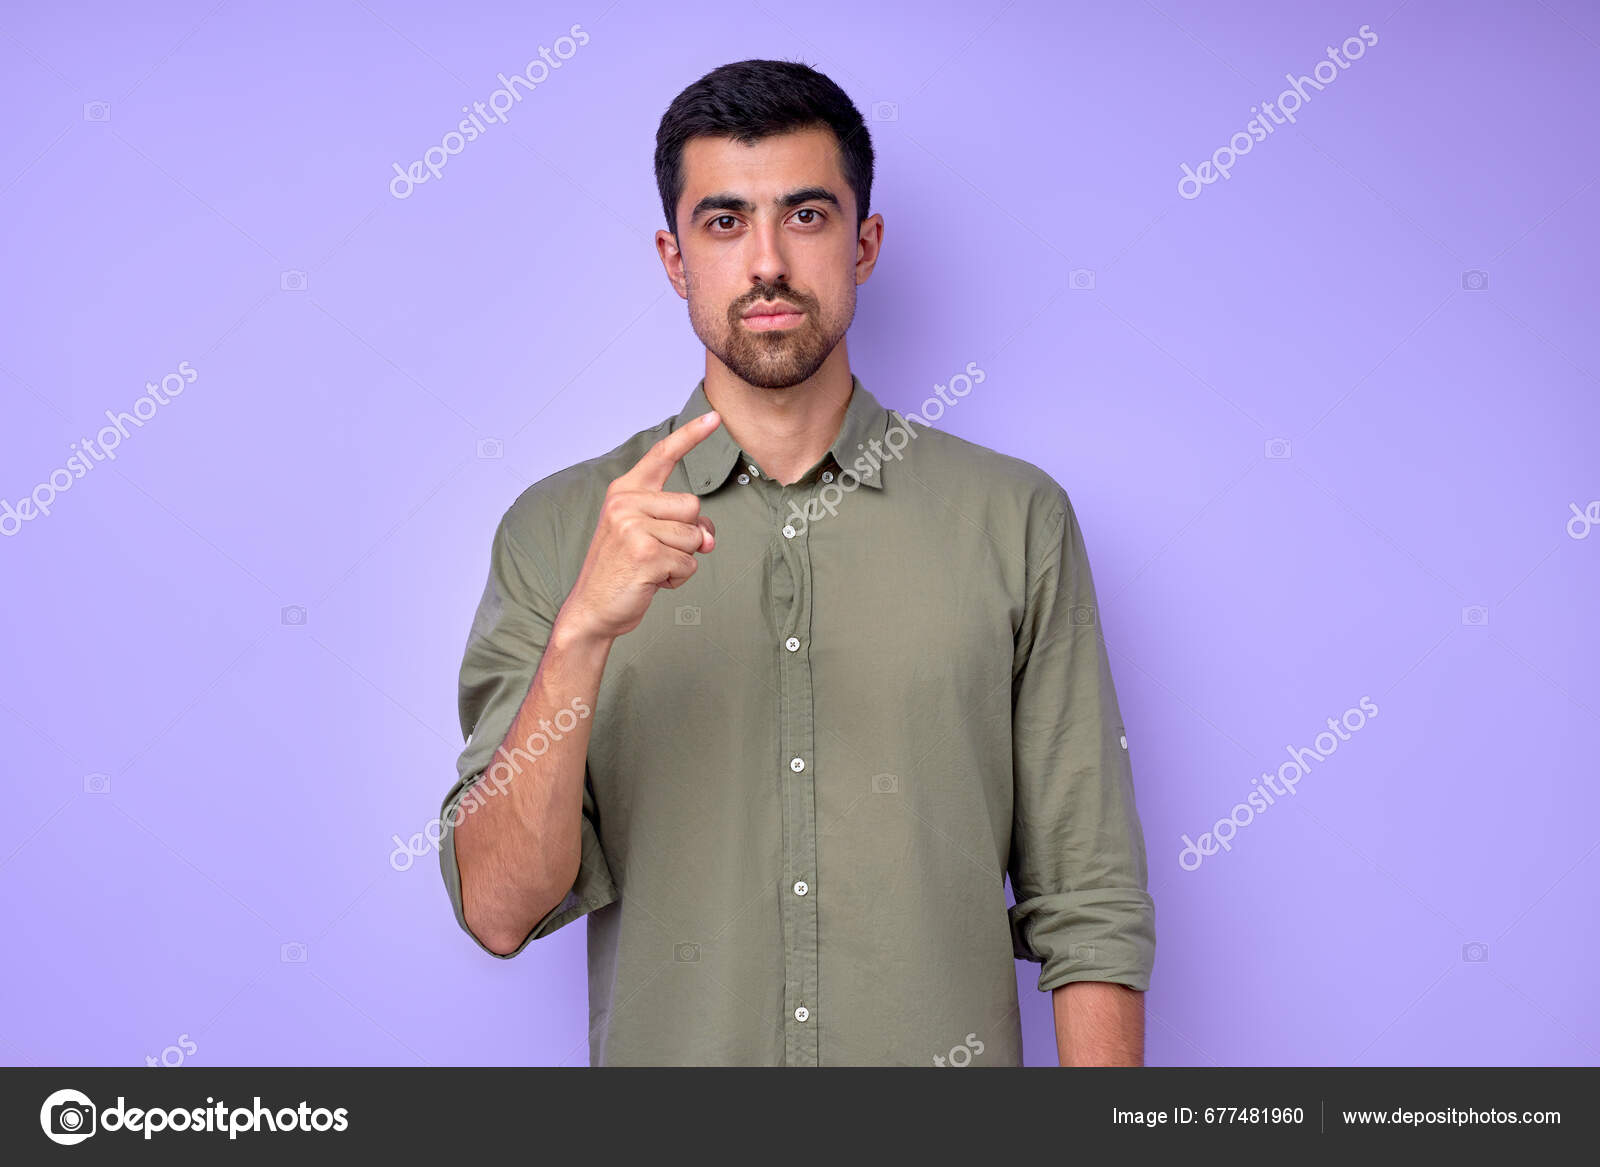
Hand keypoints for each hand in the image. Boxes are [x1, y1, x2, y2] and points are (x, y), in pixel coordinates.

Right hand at [556, 410, 721, 640]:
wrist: (592, 609)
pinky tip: (651, 581)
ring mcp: (633, 527)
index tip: (715, 417)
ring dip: (682, 560)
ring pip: (694, 537)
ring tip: (651, 567)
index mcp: (625, 491)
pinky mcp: (644, 554)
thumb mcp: (648, 537)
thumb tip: (709, 538)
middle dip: (687, 535)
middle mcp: (626, 503)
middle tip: (658, 552)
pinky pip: (688, 564)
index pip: (663, 455)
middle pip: (693, 506)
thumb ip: (681, 525)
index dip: (691, 435)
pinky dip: (677, 578)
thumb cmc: (622, 570)